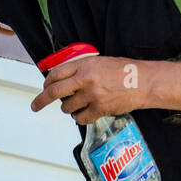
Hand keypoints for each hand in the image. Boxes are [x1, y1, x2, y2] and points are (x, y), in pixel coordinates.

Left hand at [30, 55, 145, 125]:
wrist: (145, 82)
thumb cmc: (126, 71)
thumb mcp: (100, 62)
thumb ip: (82, 69)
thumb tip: (66, 78)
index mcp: (84, 64)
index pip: (56, 73)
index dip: (47, 82)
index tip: (44, 87)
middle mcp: (85, 79)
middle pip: (54, 91)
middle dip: (41, 100)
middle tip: (36, 105)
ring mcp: (92, 95)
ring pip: (67, 107)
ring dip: (68, 109)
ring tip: (75, 106)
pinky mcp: (100, 108)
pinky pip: (81, 118)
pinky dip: (80, 118)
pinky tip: (84, 114)